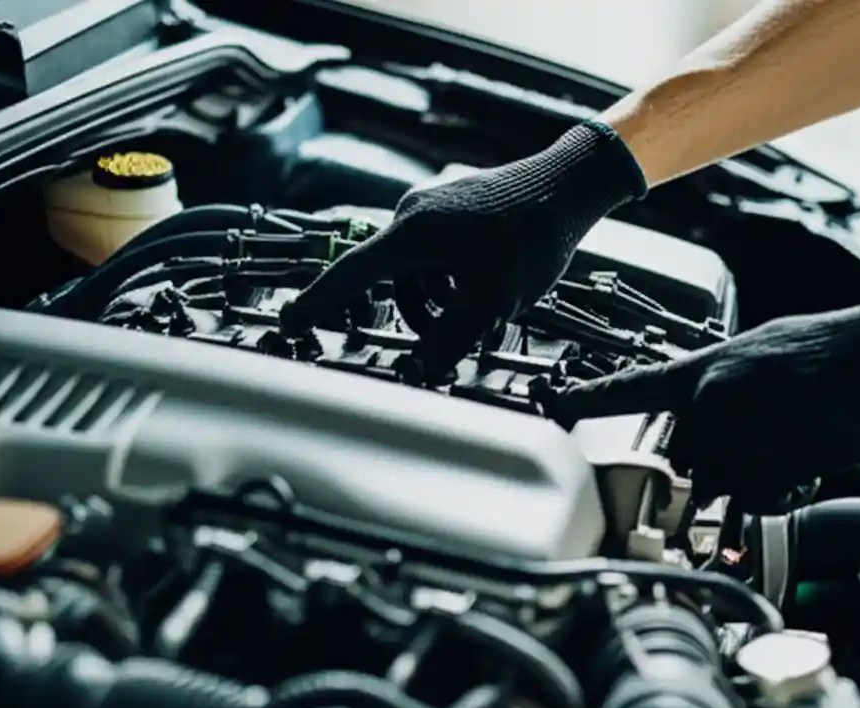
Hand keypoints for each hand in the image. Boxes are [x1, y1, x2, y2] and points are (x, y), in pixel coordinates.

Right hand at [280, 121, 646, 375]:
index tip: (289, 322)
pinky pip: (434, 258)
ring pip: (416, 275)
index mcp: (410, 232)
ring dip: (439, 304)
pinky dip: (451, 284)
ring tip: (480, 317)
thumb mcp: (493, 300)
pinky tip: (486, 292)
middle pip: (389, 282)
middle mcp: (411, 214)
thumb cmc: (534, 235)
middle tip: (441, 345)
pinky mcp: (452, 210)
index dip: (316, 302)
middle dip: (418, 318)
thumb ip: (451, 340)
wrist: (570, 184)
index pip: (350, 274)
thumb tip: (422, 372)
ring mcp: (431, 209)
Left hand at [549, 276, 859, 511]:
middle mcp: (708, 405)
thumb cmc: (830, 348)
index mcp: (702, 369)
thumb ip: (724, 383)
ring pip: (715, 484)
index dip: (586, 398)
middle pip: (683, 455)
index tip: (553, 402)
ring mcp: (735, 441)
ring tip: (782, 449)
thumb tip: (711, 407)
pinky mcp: (768, 471)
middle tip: (760, 437)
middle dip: (711, 459)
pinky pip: (748, 505)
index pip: (629, 387)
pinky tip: (784, 481)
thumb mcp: (760, 350)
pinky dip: (763, 504)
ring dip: (741, 482)